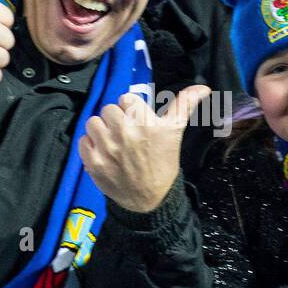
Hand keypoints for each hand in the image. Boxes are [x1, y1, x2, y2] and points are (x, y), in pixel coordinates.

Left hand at [80, 84, 211, 212]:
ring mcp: (107, 148)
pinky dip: (90, 146)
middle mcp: (125, 133)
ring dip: (101, 131)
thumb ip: (185, 105)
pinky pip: (83, 141)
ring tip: (112, 142)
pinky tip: (104, 153)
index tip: (136, 121)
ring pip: (93, 122)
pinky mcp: (93, 162)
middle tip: (125, 134)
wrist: (150, 199)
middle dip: (116, 119)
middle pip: (108, 109)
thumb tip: (204, 88)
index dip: (131, 109)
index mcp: (146, 123)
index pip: (126, 98)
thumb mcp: (175, 132)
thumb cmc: (163, 162)